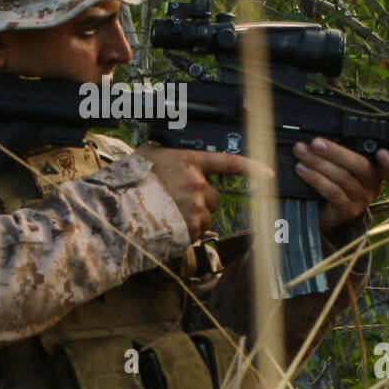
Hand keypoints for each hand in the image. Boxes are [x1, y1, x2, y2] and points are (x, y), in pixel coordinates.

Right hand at [135, 145, 273, 240]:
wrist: (119, 206)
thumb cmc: (131, 180)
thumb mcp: (147, 155)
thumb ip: (164, 155)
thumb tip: (162, 156)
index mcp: (189, 162)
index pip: (227, 162)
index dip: (251, 167)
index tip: (269, 173)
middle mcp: (197, 184)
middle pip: (213, 198)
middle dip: (200, 202)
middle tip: (176, 202)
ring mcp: (195, 207)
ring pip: (205, 217)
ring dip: (192, 218)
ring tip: (168, 215)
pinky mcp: (189, 228)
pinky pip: (195, 233)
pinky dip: (185, 232)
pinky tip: (168, 226)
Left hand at [292, 139, 388, 232]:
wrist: (323, 211)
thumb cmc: (332, 179)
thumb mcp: (340, 163)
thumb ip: (340, 150)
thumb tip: (322, 136)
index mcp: (376, 170)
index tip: (382, 153)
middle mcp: (373, 185)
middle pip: (361, 166)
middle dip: (336, 152)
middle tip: (316, 143)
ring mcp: (360, 199)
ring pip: (343, 177)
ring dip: (319, 163)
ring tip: (302, 153)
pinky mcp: (346, 210)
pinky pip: (333, 192)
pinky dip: (316, 179)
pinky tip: (303, 170)